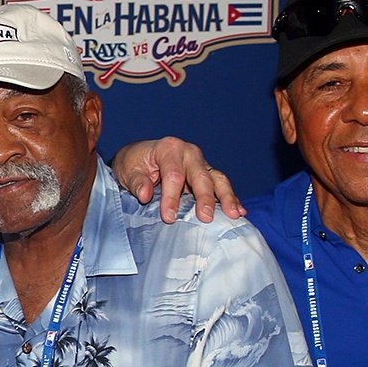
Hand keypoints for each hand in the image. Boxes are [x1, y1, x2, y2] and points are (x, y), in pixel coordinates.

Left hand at [110, 138, 243, 222]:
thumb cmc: (134, 163)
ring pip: (217, 179)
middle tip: (205, 217)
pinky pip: (221, 185)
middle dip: (204, 198)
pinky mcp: (207, 174)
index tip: (169, 218)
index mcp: (169, 148)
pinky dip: (231, 198)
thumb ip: (137, 181)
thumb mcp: (128, 170)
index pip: (174, 175)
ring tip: (233, 214)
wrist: (140, 157)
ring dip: (226, 197)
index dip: (172, 198)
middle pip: (201, 176)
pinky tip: (239, 211)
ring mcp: (201, 163)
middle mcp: (189, 153)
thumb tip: (145, 193)